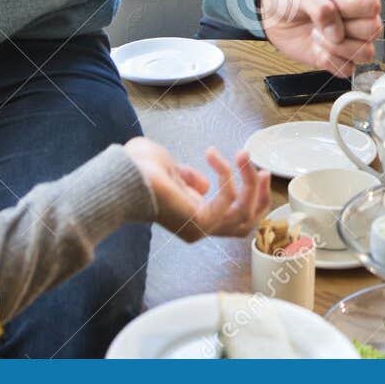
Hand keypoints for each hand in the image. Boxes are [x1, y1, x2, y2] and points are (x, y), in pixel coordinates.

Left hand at [125, 139, 270, 241]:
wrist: (122, 174)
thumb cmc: (139, 169)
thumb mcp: (172, 170)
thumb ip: (190, 177)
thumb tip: (206, 184)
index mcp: (193, 217)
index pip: (235, 218)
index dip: (252, 195)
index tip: (258, 170)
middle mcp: (200, 228)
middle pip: (248, 222)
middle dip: (260, 194)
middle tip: (262, 169)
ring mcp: (201, 228)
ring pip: (245, 213)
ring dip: (250, 181)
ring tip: (243, 155)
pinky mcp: (201, 222)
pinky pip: (228, 199)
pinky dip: (226, 173)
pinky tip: (212, 155)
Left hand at [258, 0, 382, 76]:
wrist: (273, 14)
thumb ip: (321, 8)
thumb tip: (336, 33)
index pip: (371, 5)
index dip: (349, 8)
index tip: (331, 2)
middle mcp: (360, 15)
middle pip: (373, 30)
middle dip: (342, 29)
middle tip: (320, 22)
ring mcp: (353, 38)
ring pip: (365, 53)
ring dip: (336, 48)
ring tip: (317, 36)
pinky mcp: (341, 57)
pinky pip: (348, 69)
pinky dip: (330, 61)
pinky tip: (317, 49)